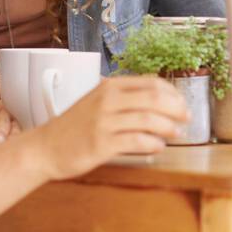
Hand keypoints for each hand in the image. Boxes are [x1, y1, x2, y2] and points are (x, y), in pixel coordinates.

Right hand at [34, 76, 189, 180]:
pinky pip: (136, 141)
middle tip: (187, 118)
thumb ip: (126, 100)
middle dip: (177, 108)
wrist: (45, 148)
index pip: (151, 83)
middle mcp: (107, 100)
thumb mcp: (98, 102)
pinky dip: (153, 144)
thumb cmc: (74, 127)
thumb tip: (163, 103)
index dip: (173, 93)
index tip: (183, 104)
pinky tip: (158, 147)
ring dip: (169, 128)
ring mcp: (104, 122)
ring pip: (149, 120)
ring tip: (176, 134)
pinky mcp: (101, 144)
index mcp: (109, 86)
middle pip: (154, 98)